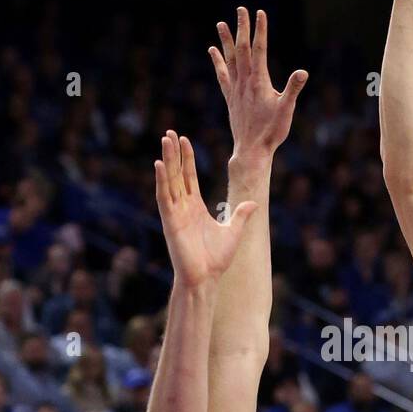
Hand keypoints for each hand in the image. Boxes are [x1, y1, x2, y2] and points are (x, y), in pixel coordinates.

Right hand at [155, 131, 255, 287]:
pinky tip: (159, 164)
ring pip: (169, 180)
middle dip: (174, 153)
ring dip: (167, 160)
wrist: (205, 278)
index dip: (187, 159)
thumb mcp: (233, 232)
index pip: (189, 177)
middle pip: (177, 174)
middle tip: (170, 132)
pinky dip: (161, 181)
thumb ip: (240, 215)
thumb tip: (253, 203)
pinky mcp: (170, 221)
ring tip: (165, 140)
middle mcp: (183, 207)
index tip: (185, 140)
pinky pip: (164, 197)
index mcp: (196, 207)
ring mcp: (175, 213)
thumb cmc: (216, 259)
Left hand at [209, 7, 306, 160]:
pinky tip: (213, 51)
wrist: (251, 150)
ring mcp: (235, 90)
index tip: (259, 12)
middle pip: (242, 49)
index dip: (259, 30)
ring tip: (220, 23)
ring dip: (225, 41)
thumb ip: (293, 89)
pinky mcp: (230, 98)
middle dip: (242, 28)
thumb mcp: (286, 110)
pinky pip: (222, 75)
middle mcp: (244, 82)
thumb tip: (302, 72)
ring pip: (229, 59)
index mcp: (259, 82)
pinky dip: (217, 61)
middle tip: (241, 9)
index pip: (259, 49)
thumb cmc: (271, 132)